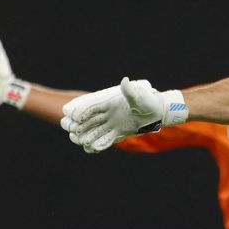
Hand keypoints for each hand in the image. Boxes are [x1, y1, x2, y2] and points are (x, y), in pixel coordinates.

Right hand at [60, 77, 187, 152]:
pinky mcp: (119, 131)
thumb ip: (130, 91)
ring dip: (88, 135)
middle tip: (70, 130)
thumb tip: (126, 81)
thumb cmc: (149, 102)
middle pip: (91, 120)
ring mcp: (114, 123)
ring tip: (77, 140)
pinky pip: (107, 138)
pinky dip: (100, 143)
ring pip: (97, 130)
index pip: (93, 108)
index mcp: (111, 104)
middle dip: (81, 125)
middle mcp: (110, 114)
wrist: (158, 112)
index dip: (83, 112)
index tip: (73, 116)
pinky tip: (91, 148)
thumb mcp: (139, 97)